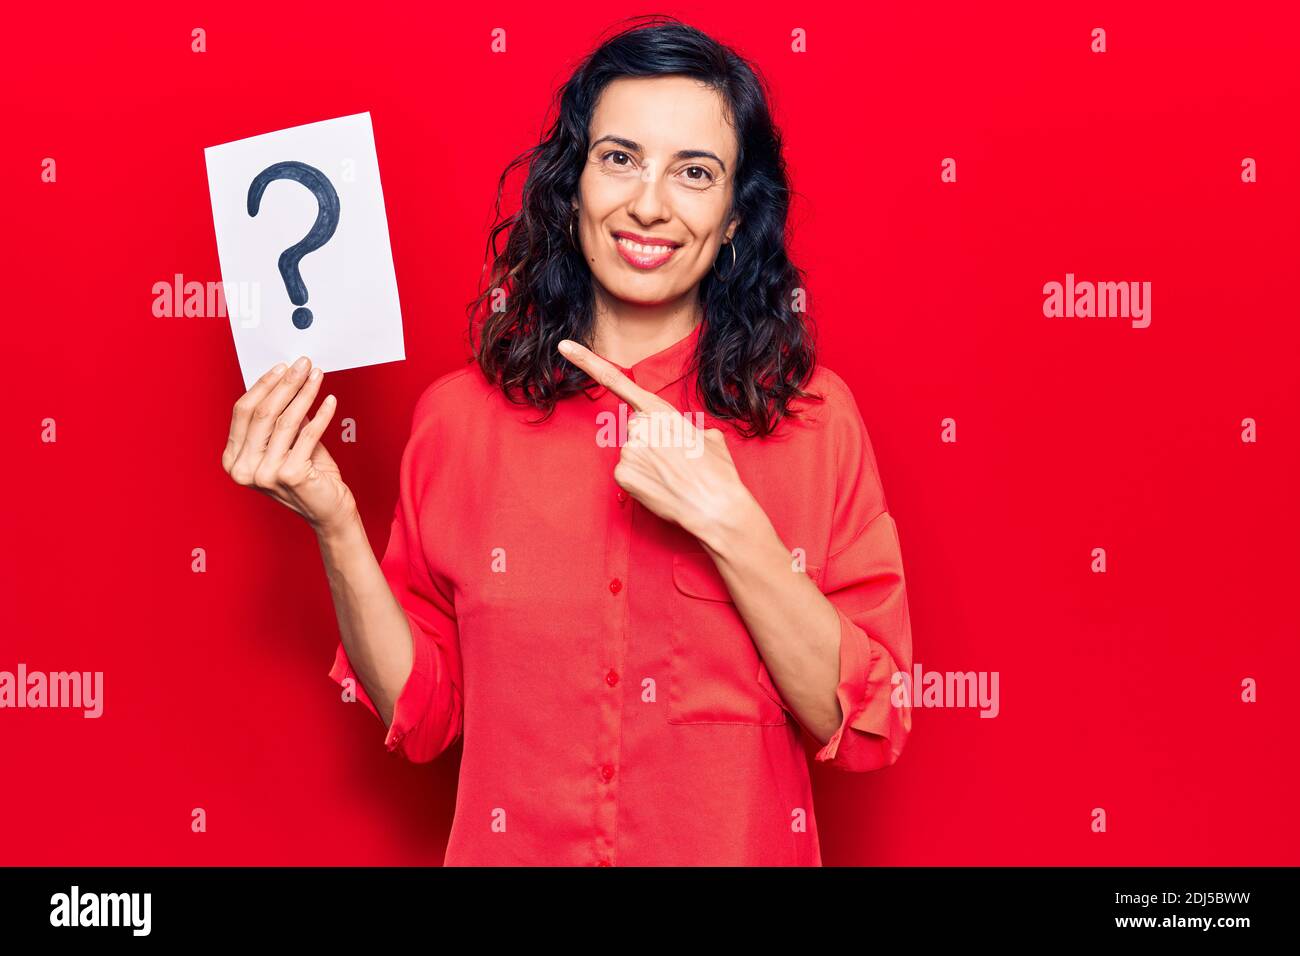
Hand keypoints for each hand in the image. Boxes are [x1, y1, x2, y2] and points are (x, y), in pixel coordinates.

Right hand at [222, 356, 356, 535]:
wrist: (328, 511)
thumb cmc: (308, 477)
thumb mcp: (287, 444)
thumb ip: (280, 418)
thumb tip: (287, 380)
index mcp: (234, 460)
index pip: (243, 412)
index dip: (263, 385)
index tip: (282, 368)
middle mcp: (244, 469)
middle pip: (263, 413)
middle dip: (285, 384)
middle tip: (303, 365)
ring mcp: (264, 474)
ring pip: (285, 420)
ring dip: (304, 393)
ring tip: (317, 377)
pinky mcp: (290, 475)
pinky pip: (307, 434)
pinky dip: (321, 414)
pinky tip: (330, 401)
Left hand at [557, 338, 755, 546]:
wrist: (715, 507)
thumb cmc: (717, 473)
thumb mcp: (709, 437)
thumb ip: (686, 428)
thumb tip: (687, 437)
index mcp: (659, 411)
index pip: (617, 381)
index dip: (586, 362)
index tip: (564, 347)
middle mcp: (639, 426)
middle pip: (633, 428)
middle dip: (650, 440)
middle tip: (675, 459)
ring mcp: (628, 451)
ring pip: (631, 451)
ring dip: (648, 462)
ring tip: (673, 475)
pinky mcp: (622, 475)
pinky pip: (627, 473)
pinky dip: (641, 481)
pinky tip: (660, 487)